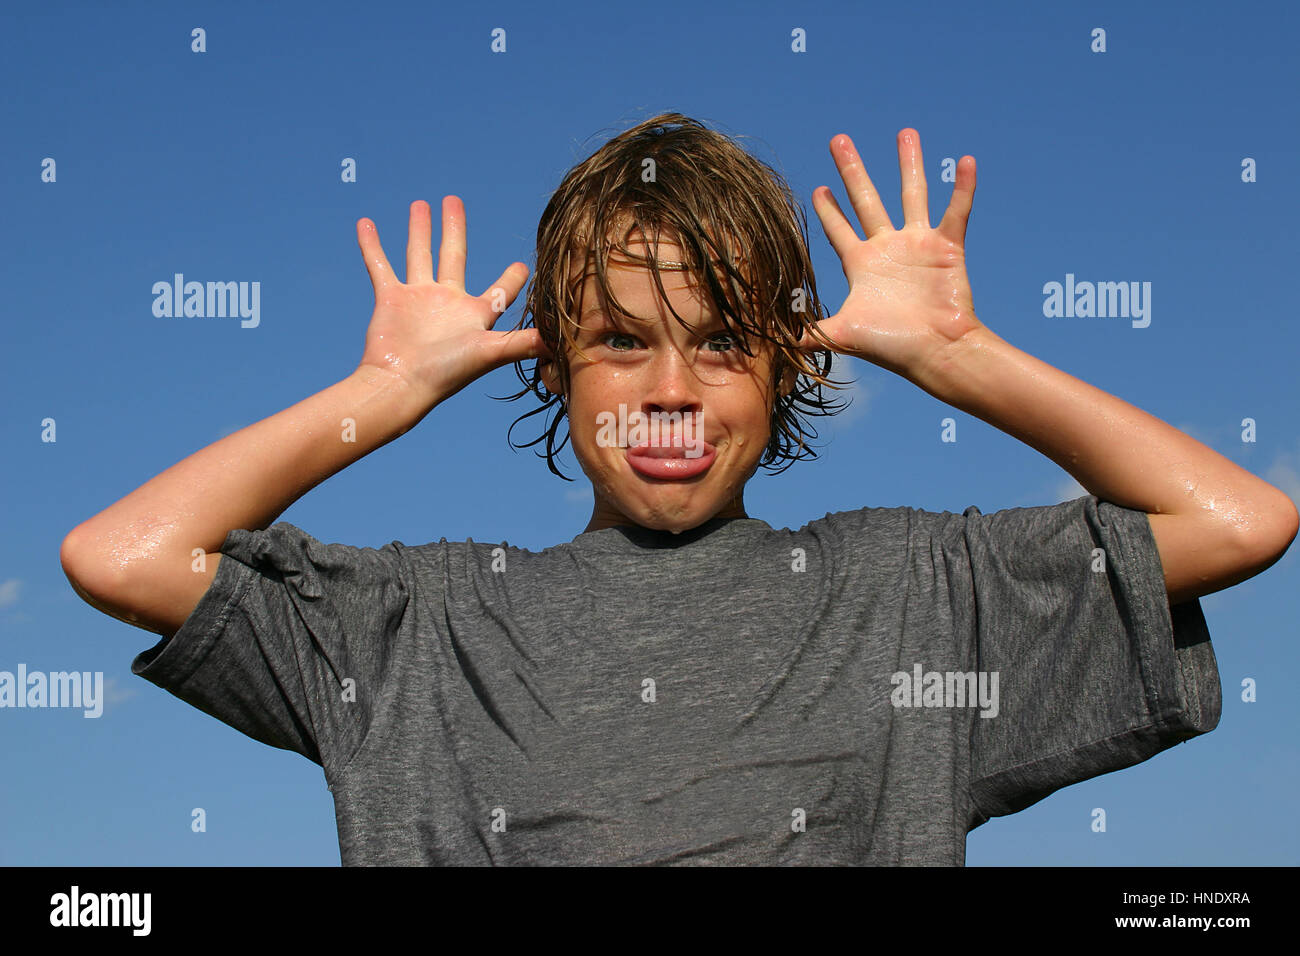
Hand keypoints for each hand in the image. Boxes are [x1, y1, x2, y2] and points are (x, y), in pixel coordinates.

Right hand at [355, 198, 549, 404]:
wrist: (401, 385)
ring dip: (418, 229)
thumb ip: (524, 343)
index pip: (499, 291)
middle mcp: (447, 303)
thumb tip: (562, 340)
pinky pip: (379, 266)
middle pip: (452, 255)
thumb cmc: (447, 372)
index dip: (512, 279)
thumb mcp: (491, 352)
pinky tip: (366, 223)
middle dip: (453, 228)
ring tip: (420, 203)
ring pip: (417, 254)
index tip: (523, 266)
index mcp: (474, 314)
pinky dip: (372, 246)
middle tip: (453, 200)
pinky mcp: (390, 299)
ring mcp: (417, 299)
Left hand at [798, 129, 983, 380]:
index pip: (838, 229)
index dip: (827, 210)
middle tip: (838, 140)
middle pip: (866, 199)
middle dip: (852, 170)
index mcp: (862, 264)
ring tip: (905, 132)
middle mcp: (888, 249)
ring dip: (909, 164)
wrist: (937, 353)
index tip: (818, 188)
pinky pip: (956, 212)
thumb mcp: (844, 335)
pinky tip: (965, 161)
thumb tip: (774, 343)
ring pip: (912, 194)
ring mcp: (918, 245)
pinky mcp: (947, 248)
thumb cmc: (892, 347)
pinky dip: (963, 188)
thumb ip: (811, 334)